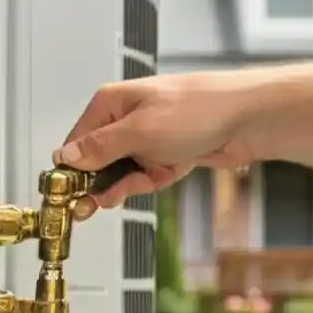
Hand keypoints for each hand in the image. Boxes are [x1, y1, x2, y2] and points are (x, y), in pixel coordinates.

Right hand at [53, 70, 272, 218]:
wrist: (247, 119)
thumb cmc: (198, 110)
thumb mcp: (139, 131)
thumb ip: (100, 147)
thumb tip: (65, 156)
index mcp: (111, 103)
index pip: (77, 141)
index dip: (71, 169)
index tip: (66, 195)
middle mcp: (126, 119)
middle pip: (96, 159)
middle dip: (94, 183)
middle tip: (85, 208)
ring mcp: (148, 137)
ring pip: (121, 171)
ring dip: (120, 186)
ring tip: (111, 201)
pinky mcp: (166, 153)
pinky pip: (146, 175)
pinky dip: (147, 183)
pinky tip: (149, 183)